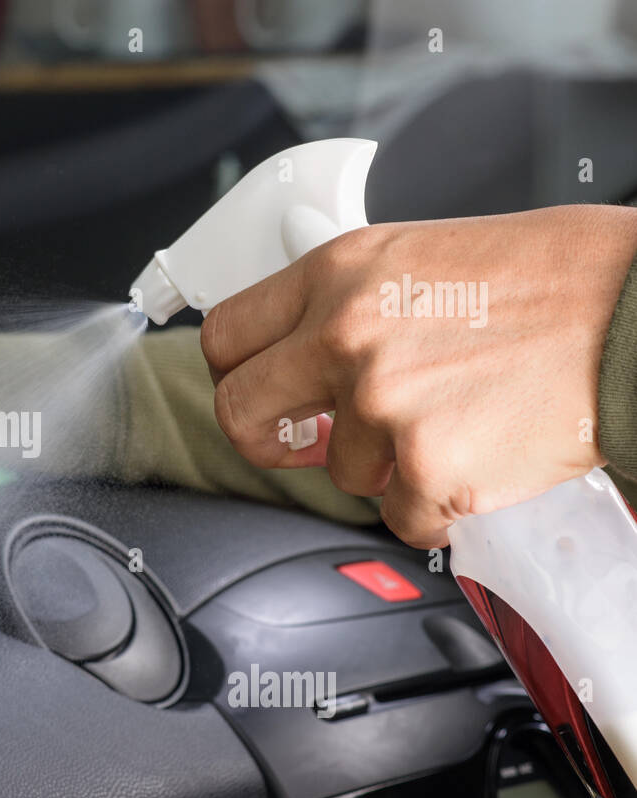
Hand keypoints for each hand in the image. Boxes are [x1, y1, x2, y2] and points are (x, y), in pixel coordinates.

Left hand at [201, 205, 636, 548]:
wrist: (636, 314)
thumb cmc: (553, 278)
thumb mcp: (419, 257)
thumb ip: (346, 304)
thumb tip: (302, 353)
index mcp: (338, 274)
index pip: (226, 335)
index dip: (235, 372)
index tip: (256, 388)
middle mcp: (344, 335)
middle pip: (239, 413)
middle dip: (269, 437)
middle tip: (308, 436)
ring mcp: (381, 405)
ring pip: (341, 472)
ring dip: (388, 464)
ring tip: (456, 418)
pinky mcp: (426, 467)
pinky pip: (401, 516)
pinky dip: (437, 503)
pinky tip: (480, 455)